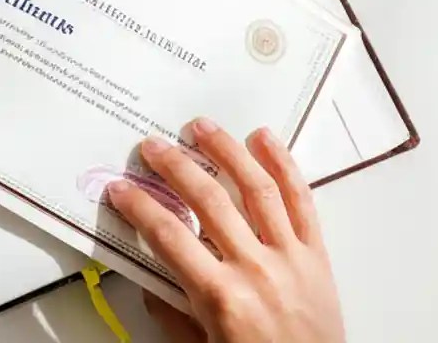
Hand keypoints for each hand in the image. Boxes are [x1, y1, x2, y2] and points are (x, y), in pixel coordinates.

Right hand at [108, 118, 344, 342]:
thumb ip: (171, 310)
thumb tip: (149, 272)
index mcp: (222, 298)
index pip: (169, 237)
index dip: (140, 208)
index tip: (122, 189)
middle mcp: (256, 270)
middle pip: (208, 201)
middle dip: (175, 168)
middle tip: (153, 147)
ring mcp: (289, 257)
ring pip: (256, 188)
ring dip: (226, 151)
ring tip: (203, 127)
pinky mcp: (316, 254)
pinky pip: (301, 199)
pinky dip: (283, 164)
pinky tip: (265, 139)